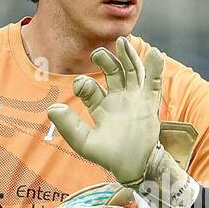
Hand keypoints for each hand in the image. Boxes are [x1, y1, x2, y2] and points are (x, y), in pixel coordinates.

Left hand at [47, 37, 162, 187]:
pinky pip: (153, 82)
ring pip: (131, 71)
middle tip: (98, 54)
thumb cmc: (109, 156)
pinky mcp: (150, 103)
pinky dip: (155, 68)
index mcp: (99, 105)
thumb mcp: (85, 143)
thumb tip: (52, 109)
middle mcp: (117, 98)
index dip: (83, 83)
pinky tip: (156, 53)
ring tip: (123, 41)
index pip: (90, 87)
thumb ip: (69, 127)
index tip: (80, 86)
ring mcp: (134, 99)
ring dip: (128, 56)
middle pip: (112, 72)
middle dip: (105, 60)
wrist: (135, 167)